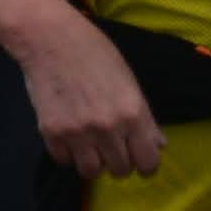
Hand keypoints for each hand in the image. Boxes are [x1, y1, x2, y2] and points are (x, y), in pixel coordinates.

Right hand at [9, 8, 161, 178]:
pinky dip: (68, 153)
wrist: (51, 38)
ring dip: (93, 161)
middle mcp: (108, 128)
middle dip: (119, 160)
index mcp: (133, 113)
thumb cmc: (94, 52)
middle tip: (111, 145)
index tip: (138, 158)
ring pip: (92, 172)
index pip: (149, 162)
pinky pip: (64, 161)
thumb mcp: (129, 80)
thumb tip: (159, 145)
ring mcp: (78, 133)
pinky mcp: (52, 133)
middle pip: (121, 170)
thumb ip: (145, 117)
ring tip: (90, 144)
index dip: (146, 163)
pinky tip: (70, 135)